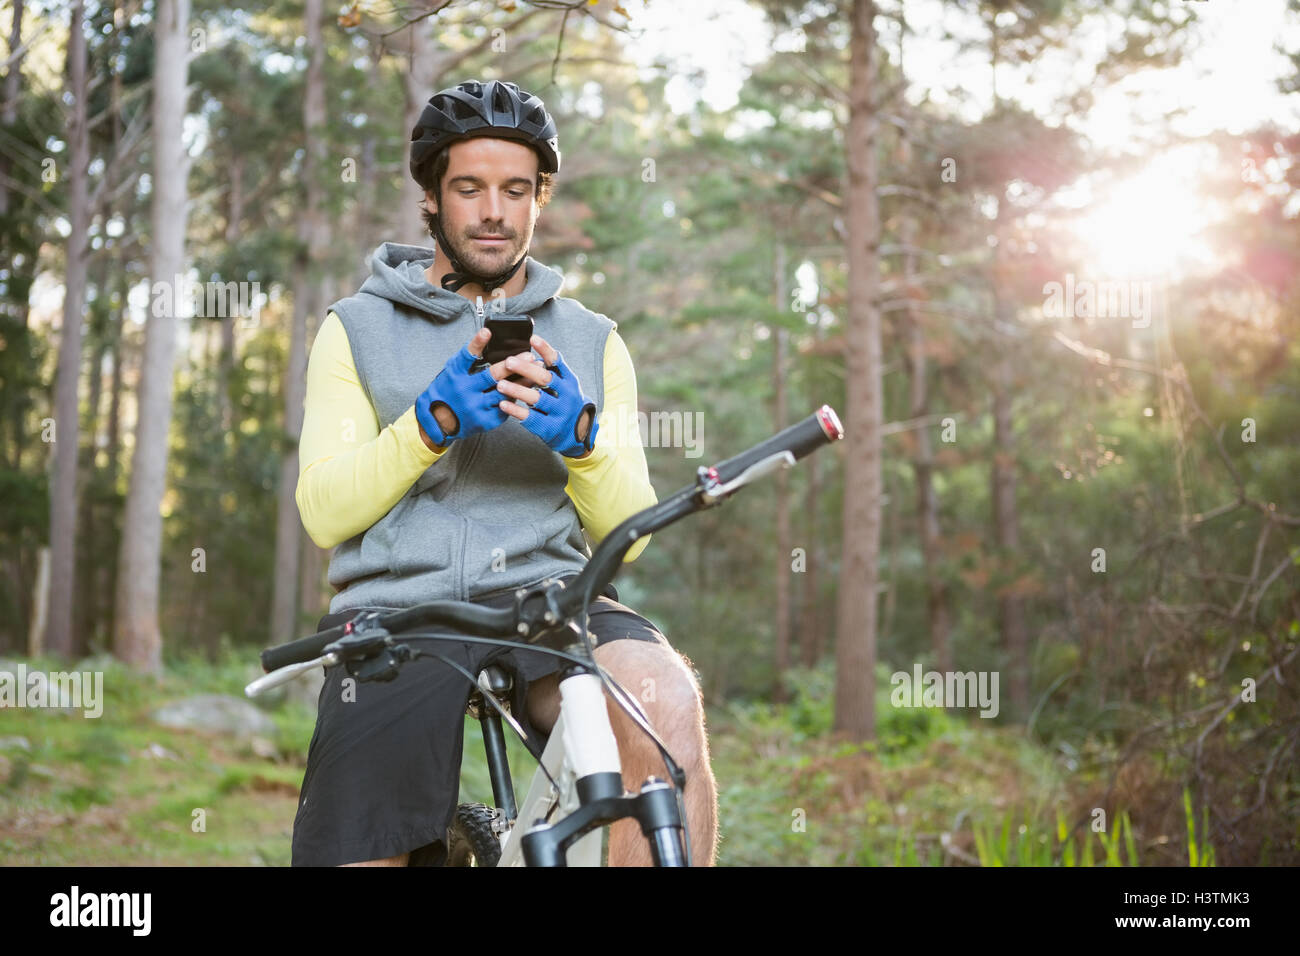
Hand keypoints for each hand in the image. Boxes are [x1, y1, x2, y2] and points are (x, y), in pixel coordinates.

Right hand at [415, 328, 520, 447]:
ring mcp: (476, 407)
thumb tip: (489, 340)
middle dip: (513, 364)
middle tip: (528, 355)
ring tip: (535, 370)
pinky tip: (528, 389)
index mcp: (455, 374)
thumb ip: (468, 360)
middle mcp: (465, 390)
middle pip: (492, 375)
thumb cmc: (449, 391)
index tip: (487, 331)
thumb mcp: (452, 372)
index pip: (466, 355)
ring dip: (522, 381)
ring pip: (504, 392)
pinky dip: (516, 397)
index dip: (477, 343)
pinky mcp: (485, 420)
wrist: (439, 422)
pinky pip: (506, 407)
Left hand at [495, 334, 597, 457]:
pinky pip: (530, 417)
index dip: (545, 350)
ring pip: (537, 399)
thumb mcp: (565, 384)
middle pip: (546, 379)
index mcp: (569, 380)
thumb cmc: (565, 402)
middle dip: (526, 369)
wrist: (577, 432)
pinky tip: (503, 404)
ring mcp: (559, 412)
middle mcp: (567, 395)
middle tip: (508, 362)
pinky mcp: (549, 427)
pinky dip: (515, 410)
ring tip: (500, 384)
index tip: (532, 339)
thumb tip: (530, 347)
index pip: (558, 361)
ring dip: (517, 390)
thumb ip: (551, 370)